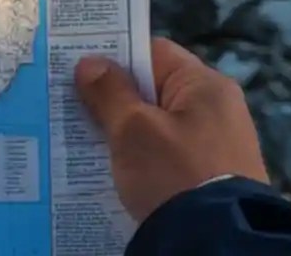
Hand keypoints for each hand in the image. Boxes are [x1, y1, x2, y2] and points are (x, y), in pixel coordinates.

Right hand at [74, 37, 268, 221]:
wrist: (216, 241)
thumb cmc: (174, 172)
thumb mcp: (133, 129)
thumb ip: (109, 92)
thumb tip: (90, 62)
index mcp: (205, 85)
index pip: (154, 53)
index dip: (116, 57)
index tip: (78, 68)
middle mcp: (217, 108)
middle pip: (155, 90)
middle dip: (115, 98)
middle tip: (73, 105)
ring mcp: (217, 144)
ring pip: (158, 125)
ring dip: (125, 131)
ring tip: (86, 139)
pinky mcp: (212, 176)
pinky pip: (167, 154)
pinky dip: (142, 157)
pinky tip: (116, 169)